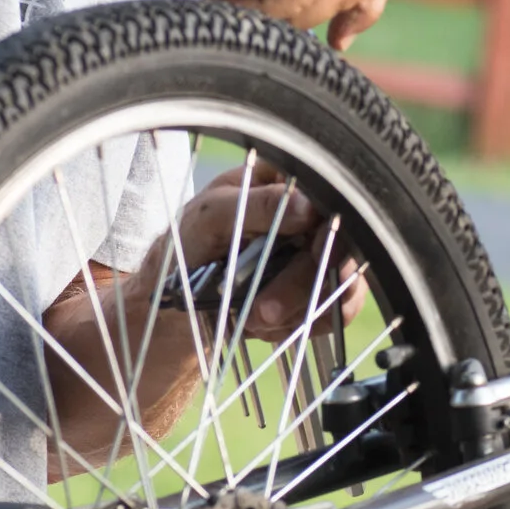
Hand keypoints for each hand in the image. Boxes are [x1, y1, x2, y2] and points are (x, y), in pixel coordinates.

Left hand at [145, 164, 366, 343]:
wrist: (169, 310)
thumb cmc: (181, 251)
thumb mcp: (208, 218)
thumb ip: (255, 206)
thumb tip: (309, 205)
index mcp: (283, 182)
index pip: (328, 195)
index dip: (329, 226)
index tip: (314, 250)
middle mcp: (306, 216)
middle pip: (339, 244)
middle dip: (300, 283)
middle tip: (263, 310)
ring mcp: (313, 257)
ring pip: (339, 283)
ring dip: (297, 310)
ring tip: (251, 320)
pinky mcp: (315, 294)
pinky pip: (332, 313)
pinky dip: (300, 325)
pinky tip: (263, 326)